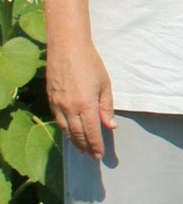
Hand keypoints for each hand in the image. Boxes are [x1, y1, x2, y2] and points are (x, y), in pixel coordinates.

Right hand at [46, 41, 114, 158]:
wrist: (67, 48)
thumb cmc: (90, 64)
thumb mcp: (105, 85)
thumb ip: (106, 107)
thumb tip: (111, 126)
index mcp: (86, 105)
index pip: (91, 132)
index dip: (96, 145)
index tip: (99, 155)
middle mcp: (70, 107)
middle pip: (78, 133)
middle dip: (85, 146)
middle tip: (91, 156)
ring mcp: (58, 103)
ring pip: (66, 128)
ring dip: (74, 140)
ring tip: (81, 149)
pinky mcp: (51, 98)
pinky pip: (58, 119)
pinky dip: (65, 129)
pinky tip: (69, 132)